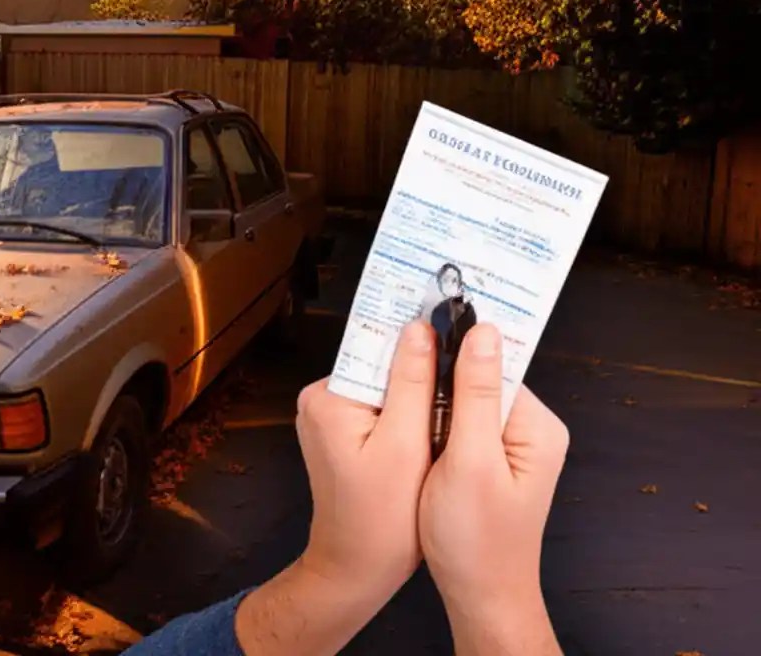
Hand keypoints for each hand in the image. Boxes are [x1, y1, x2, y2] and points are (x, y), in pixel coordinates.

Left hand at [237, 321, 436, 654]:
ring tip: (452, 414)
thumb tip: (421, 326)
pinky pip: (386, 411)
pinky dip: (412, 418)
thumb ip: (412, 382)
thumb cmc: (380, 518)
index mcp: (328, 396)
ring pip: (390, 389)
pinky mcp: (346, 436)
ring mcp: (332, 419)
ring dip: (422, 398)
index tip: (461, 331)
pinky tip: (435, 435)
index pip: (379, 345)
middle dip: (424, 373)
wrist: (357, 568)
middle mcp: (322, 400)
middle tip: (466, 381)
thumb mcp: (404, 443)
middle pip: (385, 365)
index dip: (422, 340)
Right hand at [419, 323, 567, 654]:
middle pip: (478, 378)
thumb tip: (481, 330)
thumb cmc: (475, 541)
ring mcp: (510, 446)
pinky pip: (458, 424)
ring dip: (431, 403)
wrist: (480, 596)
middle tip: (391, 376)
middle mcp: (530, 430)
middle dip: (437, 377)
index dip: (451, 349)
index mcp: (536, 426)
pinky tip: (411, 435)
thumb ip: (474, 394)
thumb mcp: (470, 461)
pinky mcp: (489, 460)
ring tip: (398, 410)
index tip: (412, 333)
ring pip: (463, 400)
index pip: (492, 363)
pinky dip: (432, 424)